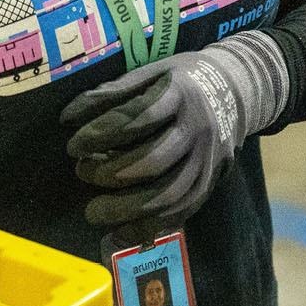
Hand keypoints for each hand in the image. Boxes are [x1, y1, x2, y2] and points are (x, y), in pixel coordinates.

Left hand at [60, 34, 285, 229]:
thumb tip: (68, 117)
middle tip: (81, 171)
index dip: (102, 133)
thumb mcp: (152, 72)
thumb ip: (113, 93)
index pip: (139, 118)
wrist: (236, 90)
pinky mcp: (209, 183)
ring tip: (93, 211)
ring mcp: (207, 160)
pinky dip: (148, 227)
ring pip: (168, 195)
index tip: (74, 144)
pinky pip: (180, 213)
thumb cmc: (183, 80)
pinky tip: (119, 233)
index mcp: (181, 94)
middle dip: (110, 173)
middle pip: (153, 161)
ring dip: (125, 209)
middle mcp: (198, 129)